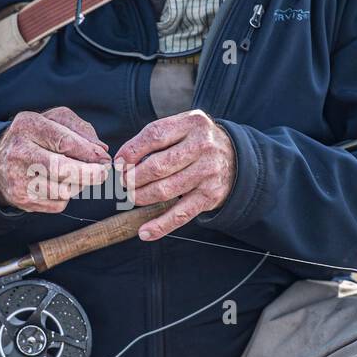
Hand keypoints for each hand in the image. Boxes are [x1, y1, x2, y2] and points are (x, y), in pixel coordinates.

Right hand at [0, 106, 110, 212]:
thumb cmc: (35, 138)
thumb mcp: (53, 122)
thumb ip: (79, 129)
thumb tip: (101, 150)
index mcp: (28, 126)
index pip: (64, 141)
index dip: (89, 152)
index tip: (104, 157)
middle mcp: (19, 151)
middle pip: (62, 168)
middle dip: (89, 173)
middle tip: (103, 173)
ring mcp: (18, 178)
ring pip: (63, 189)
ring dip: (78, 185)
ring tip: (76, 175)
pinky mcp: (21, 199)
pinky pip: (58, 203)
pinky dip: (66, 196)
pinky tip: (59, 185)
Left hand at [115, 109, 235, 240]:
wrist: (236, 158)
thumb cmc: (198, 142)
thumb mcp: (184, 127)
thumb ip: (157, 137)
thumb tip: (123, 161)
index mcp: (192, 124)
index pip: (155, 135)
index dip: (132, 151)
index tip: (119, 163)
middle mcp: (202, 147)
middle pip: (157, 166)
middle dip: (133, 178)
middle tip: (123, 183)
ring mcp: (207, 173)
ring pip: (164, 190)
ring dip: (141, 197)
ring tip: (131, 197)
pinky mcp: (209, 196)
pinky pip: (180, 214)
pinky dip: (160, 226)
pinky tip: (144, 232)